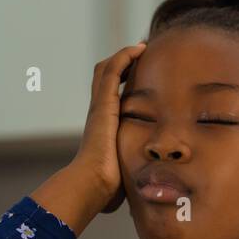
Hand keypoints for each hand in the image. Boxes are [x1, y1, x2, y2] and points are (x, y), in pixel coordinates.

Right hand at [73, 41, 146, 212]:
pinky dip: (124, 57)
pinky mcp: (103, 104)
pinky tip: (140, 49)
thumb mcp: (125, 174)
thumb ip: (133, 175)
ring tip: (143, 47)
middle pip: (104, 78)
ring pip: (106, 69)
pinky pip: (112, 71)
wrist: (93, 185)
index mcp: (103, 127)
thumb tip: (146, 192)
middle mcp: (98, 113)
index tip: (141, 76)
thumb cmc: (107, 189)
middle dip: (122, 64)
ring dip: (124, 55)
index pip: (110, 97)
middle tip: (142, 54)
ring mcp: (99, 107)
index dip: (123, 84)